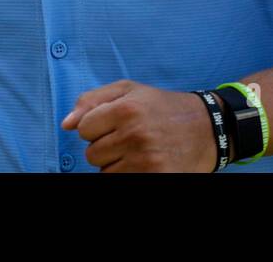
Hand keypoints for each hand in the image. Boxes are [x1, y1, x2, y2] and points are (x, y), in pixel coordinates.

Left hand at [60, 79, 219, 172]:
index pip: (83, 129)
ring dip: (116, 164)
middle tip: (128, 137)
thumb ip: (92, 101)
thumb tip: (65, 124)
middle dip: (105, 146)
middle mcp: (134, 134)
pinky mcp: (155, 177)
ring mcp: (145, 160)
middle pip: (91, 154)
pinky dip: (128, 175)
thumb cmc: (162, 107)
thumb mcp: (129, 90)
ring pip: (104, 173)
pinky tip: (143, 162)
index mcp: (126, 108)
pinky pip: (120, 182)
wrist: (207, 128)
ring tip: (137, 150)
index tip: (112, 123)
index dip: (95, 126)